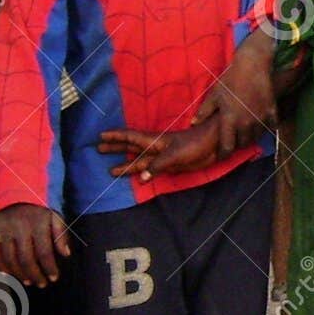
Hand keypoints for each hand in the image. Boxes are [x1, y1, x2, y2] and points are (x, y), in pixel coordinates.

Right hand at [0, 204, 69, 287]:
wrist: (16, 193)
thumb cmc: (40, 208)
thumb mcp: (55, 216)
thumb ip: (61, 234)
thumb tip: (66, 254)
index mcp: (37, 224)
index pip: (44, 252)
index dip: (49, 267)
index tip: (54, 278)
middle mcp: (19, 228)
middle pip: (26, 258)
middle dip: (35, 274)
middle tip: (42, 284)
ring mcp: (4, 231)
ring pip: (10, 258)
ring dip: (19, 273)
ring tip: (29, 281)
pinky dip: (1, 266)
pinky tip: (10, 275)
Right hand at [98, 117, 223, 181]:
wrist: (215, 146)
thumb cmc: (195, 144)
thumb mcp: (175, 154)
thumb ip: (157, 165)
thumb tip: (140, 177)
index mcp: (154, 141)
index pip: (130, 137)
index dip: (116, 136)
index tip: (101, 135)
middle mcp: (156, 148)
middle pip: (131, 148)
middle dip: (116, 149)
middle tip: (98, 149)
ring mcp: (163, 157)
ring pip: (140, 161)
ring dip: (126, 165)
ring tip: (111, 171)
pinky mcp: (171, 166)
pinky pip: (152, 170)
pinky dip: (143, 174)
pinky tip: (137, 179)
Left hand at [198, 30, 275, 155]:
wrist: (252, 65)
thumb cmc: (230, 79)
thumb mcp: (214, 94)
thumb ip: (204, 111)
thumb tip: (193, 123)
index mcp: (229, 120)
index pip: (227, 147)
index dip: (223, 155)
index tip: (221, 155)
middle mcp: (245, 123)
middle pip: (243, 144)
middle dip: (237, 145)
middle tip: (233, 141)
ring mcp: (260, 118)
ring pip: (256, 137)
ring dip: (250, 137)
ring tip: (245, 132)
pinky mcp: (272, 112)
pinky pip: (270, 127)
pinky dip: (265, 128)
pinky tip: (259, 123)